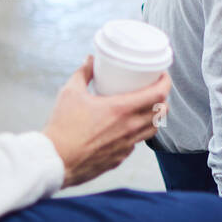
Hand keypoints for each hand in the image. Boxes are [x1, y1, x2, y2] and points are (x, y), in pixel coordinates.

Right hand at [42, 57, 169, 187]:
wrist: (55, 161)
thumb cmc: (62, 127)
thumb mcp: (71, 93)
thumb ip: (83, 73)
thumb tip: (90, 60)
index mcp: (121, 109)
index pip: (158, 94)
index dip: (166, 82)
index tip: (163, 75)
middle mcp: (129, 128)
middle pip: (161, 112)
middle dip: (163, 98)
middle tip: (155, 90)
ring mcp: (126, 146)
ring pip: (152, 129)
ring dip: (154, 117)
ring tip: (146, 108)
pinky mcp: (119, 158)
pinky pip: (135, 143)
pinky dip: (136, 133)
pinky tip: (127, 128)